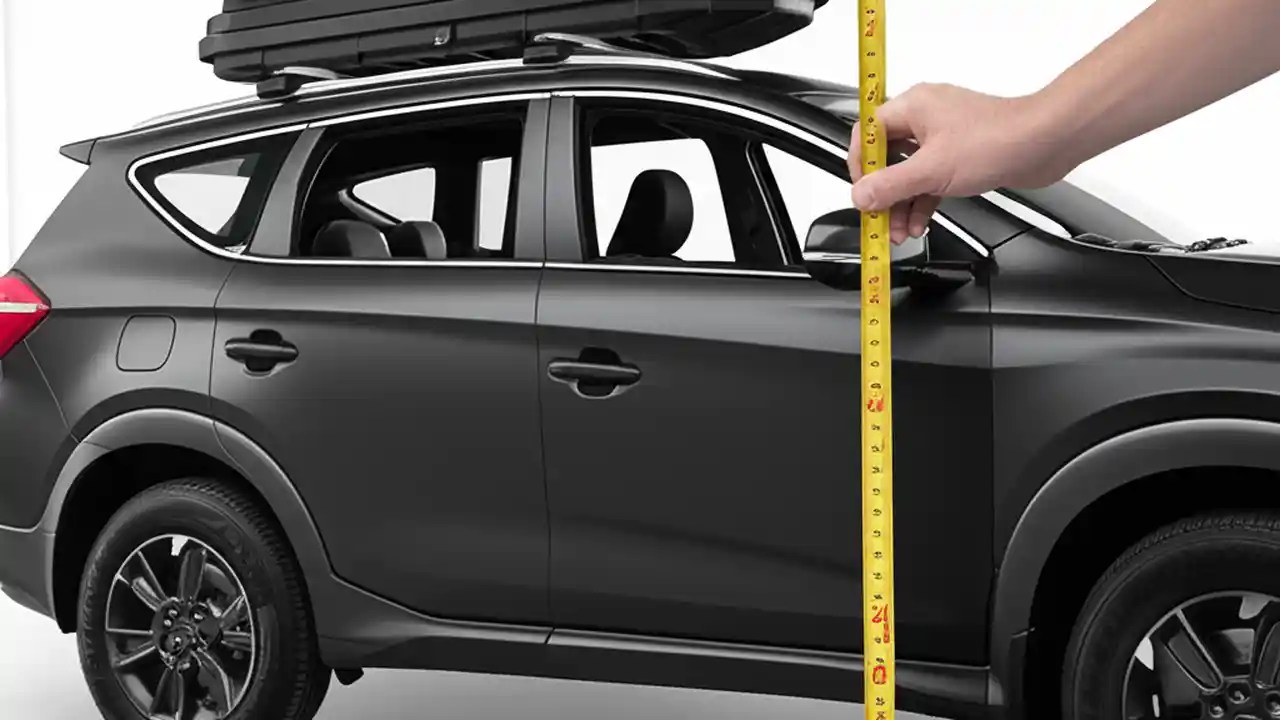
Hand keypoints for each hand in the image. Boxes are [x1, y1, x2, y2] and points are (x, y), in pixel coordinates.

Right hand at [848, 83, 1072, 243]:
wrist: (1044, 143)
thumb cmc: (997, 140)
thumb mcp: (931, 170)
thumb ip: (890, 185)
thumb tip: (860, 196)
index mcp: (912, 107)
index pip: (867, 135)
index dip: (860, 167)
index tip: (862, 194)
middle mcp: (925, 118)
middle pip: (887, 158)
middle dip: (883, 194)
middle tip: (879, 219)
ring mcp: (944, 137)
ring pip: (909, 174)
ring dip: (902, 204)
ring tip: (900, 230)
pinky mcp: (960, 156)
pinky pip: (930, 181)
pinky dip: (923, 202)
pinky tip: (919, 224)